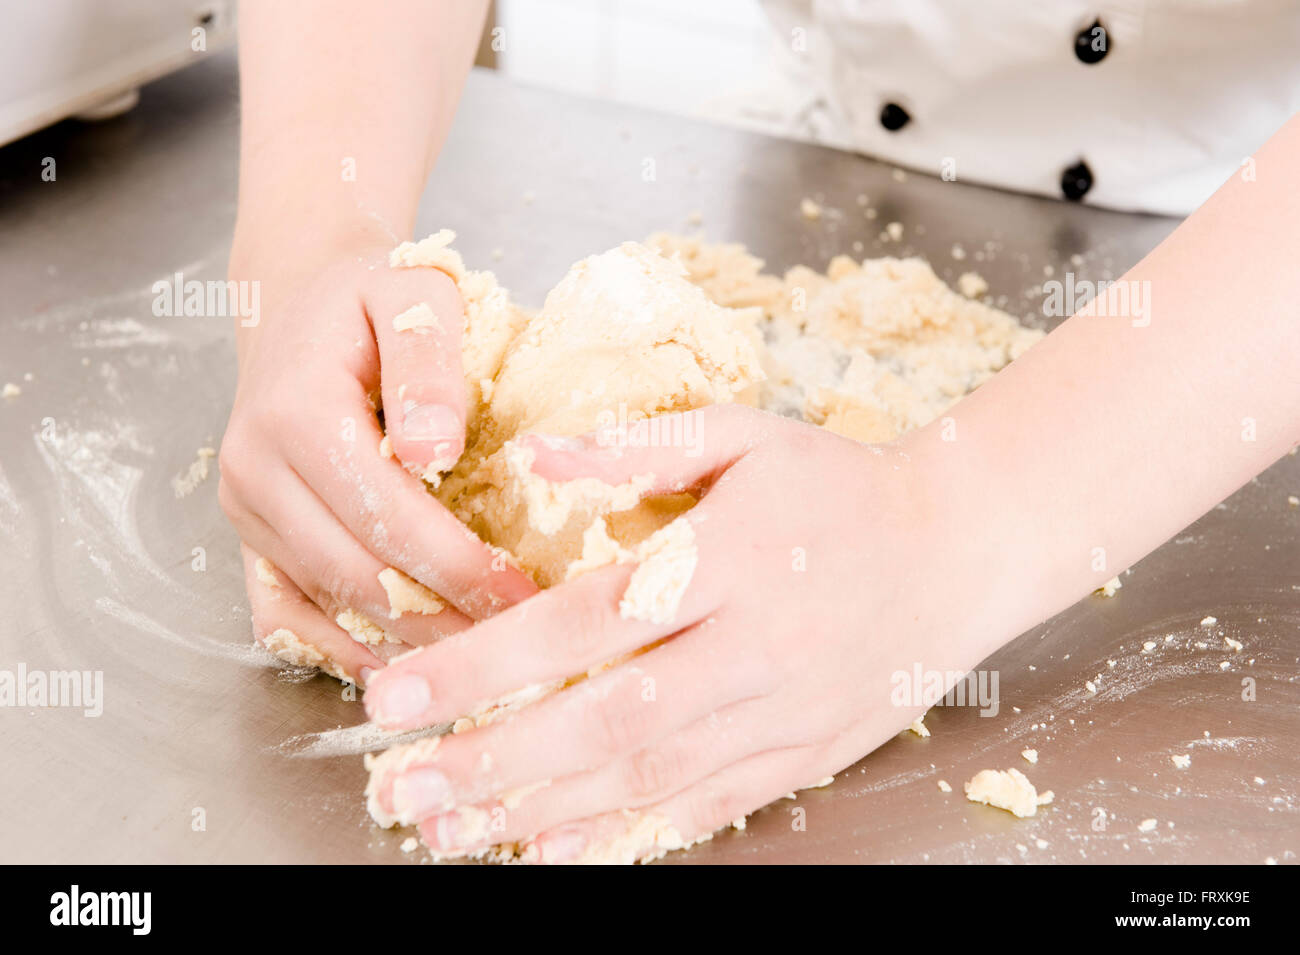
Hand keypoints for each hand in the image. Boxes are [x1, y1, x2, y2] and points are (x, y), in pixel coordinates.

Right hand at [219, 234, 536, 682]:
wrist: (301, 304)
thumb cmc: (370, 298)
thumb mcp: (413, 296)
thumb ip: (426, 362)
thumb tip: (431, 449)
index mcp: (297, 414)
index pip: (386, 515)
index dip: (458, 566)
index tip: (522, 597)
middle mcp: (255, 471)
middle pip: (354, 572)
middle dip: (439, 618)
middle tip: (513, 643)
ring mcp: (244, 511)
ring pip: (324, 602)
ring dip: (400, 642)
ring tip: (475, 661)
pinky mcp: (247, 535)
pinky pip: (280, 613)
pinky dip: (338, 648)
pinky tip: (400, 663)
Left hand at [361, 404, 1011, 861]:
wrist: (962, 549)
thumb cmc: (841, 486)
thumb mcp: (745, 437)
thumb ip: (636, 449)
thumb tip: (528, 458)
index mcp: (729, 560)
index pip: (584, 621)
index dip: (483, 664)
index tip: (394, 696)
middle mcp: (754, 647)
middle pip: (606, 719)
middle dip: (493, 762)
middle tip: (400, 792)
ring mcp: (784, 713)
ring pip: (649, 779)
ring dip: (542, 810)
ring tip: (451, 833)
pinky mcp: (804, 756)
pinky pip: (707, 808)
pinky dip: (627, 836)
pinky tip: (556, 850)